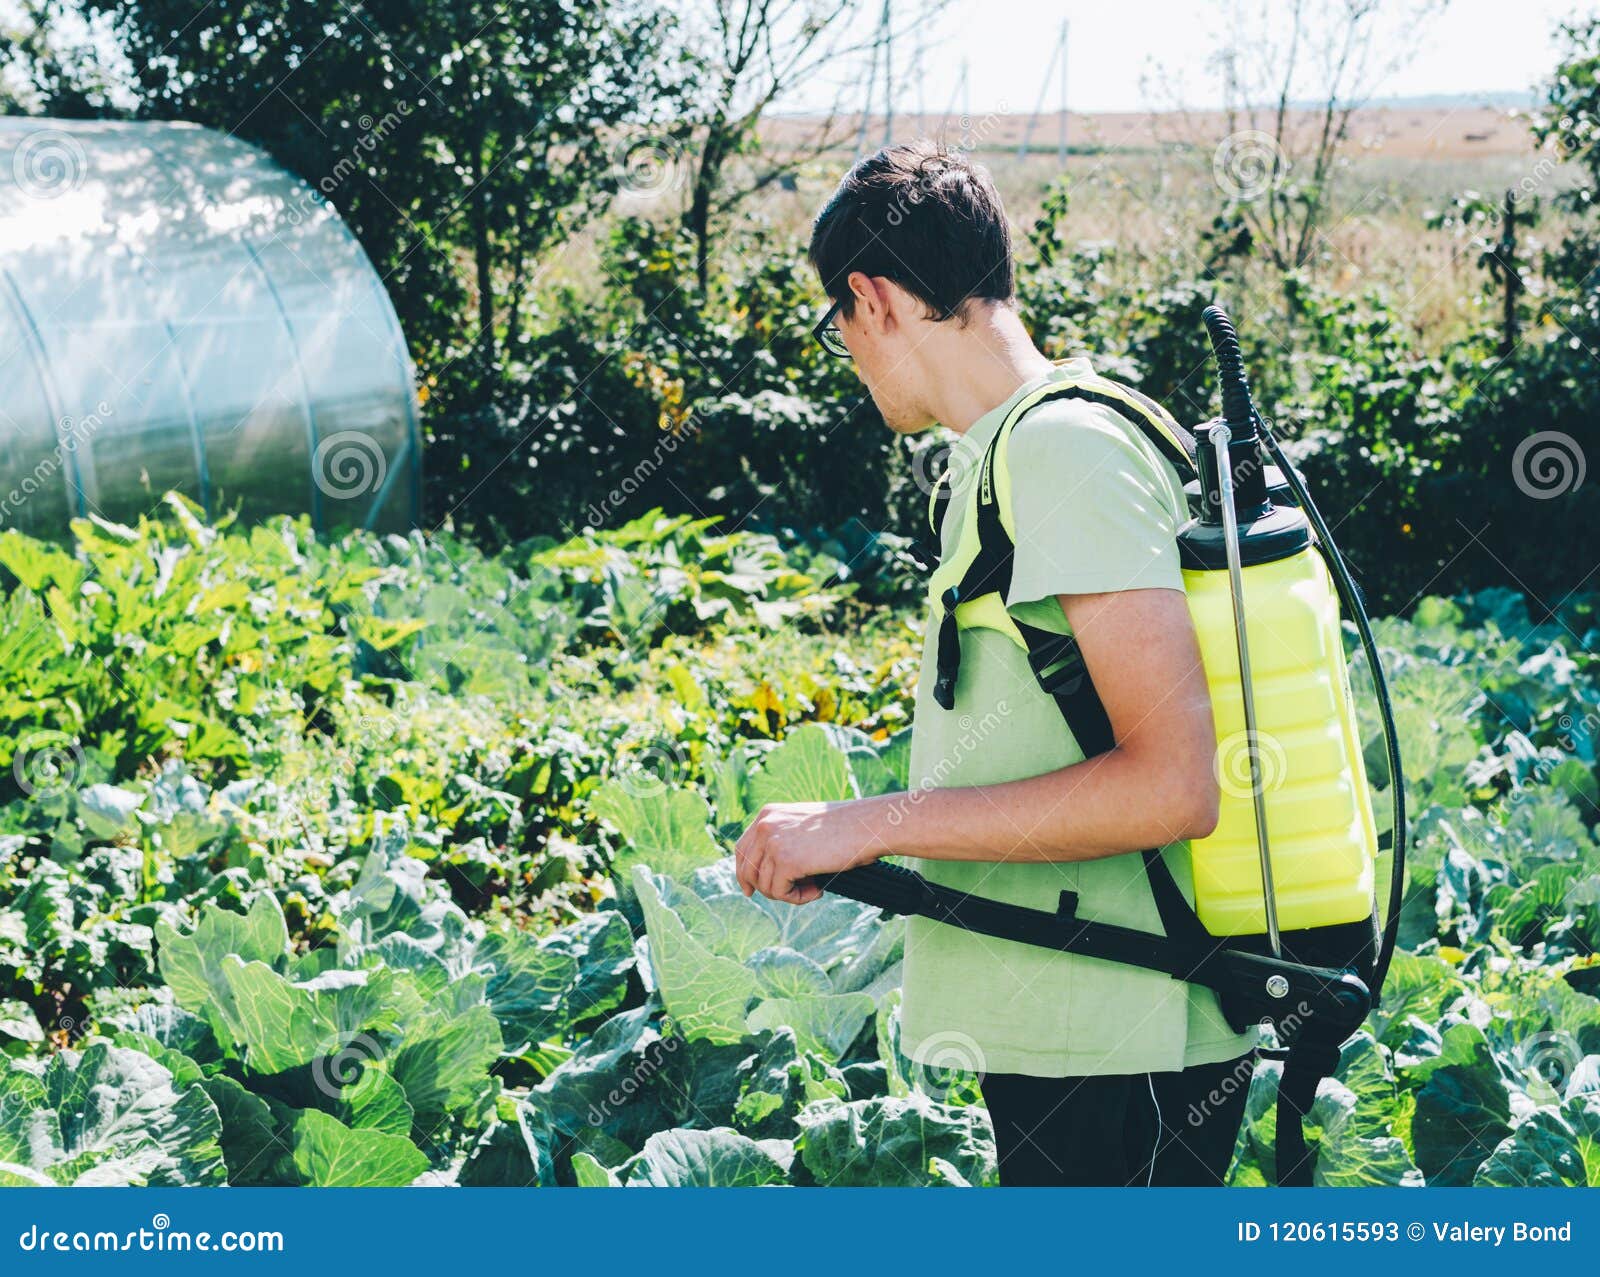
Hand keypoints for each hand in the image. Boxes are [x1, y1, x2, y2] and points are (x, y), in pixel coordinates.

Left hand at [733, 798, 891, 904]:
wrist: (866, 825)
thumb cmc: (844, 828)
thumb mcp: (803, 827)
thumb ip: (782, 840)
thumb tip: (766, 873)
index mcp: (768, 814)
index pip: (741, 849)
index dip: (744, 873)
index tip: (750, 890)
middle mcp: (765, 826)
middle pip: (747, 870)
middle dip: (765, 889)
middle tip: (791, 894)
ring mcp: (773, 843)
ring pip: (765, 886)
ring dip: (790, 893)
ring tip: (815, 887)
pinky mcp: (786, 861)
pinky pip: (781, 893)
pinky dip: (799, 898)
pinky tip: (819, 889)